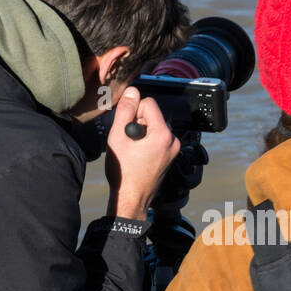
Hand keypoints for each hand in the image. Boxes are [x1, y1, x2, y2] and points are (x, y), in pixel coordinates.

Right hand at [104, 87, 179, 219]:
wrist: (131, 198)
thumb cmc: (124, 173)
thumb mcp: (118, 137)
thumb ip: (125, 111)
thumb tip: (133, 92)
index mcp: (163, 134)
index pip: (148, 103)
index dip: (133, 112)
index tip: (126, 128)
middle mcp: (173, 140)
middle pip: (152, 115)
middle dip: (137, 123)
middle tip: (128, 142)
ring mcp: (173, 149)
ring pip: (154, 126)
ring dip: (141, 133)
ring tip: (132, 150)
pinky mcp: (170, 155)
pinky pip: (157, 138)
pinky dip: (146, 142)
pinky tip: (138, 155)